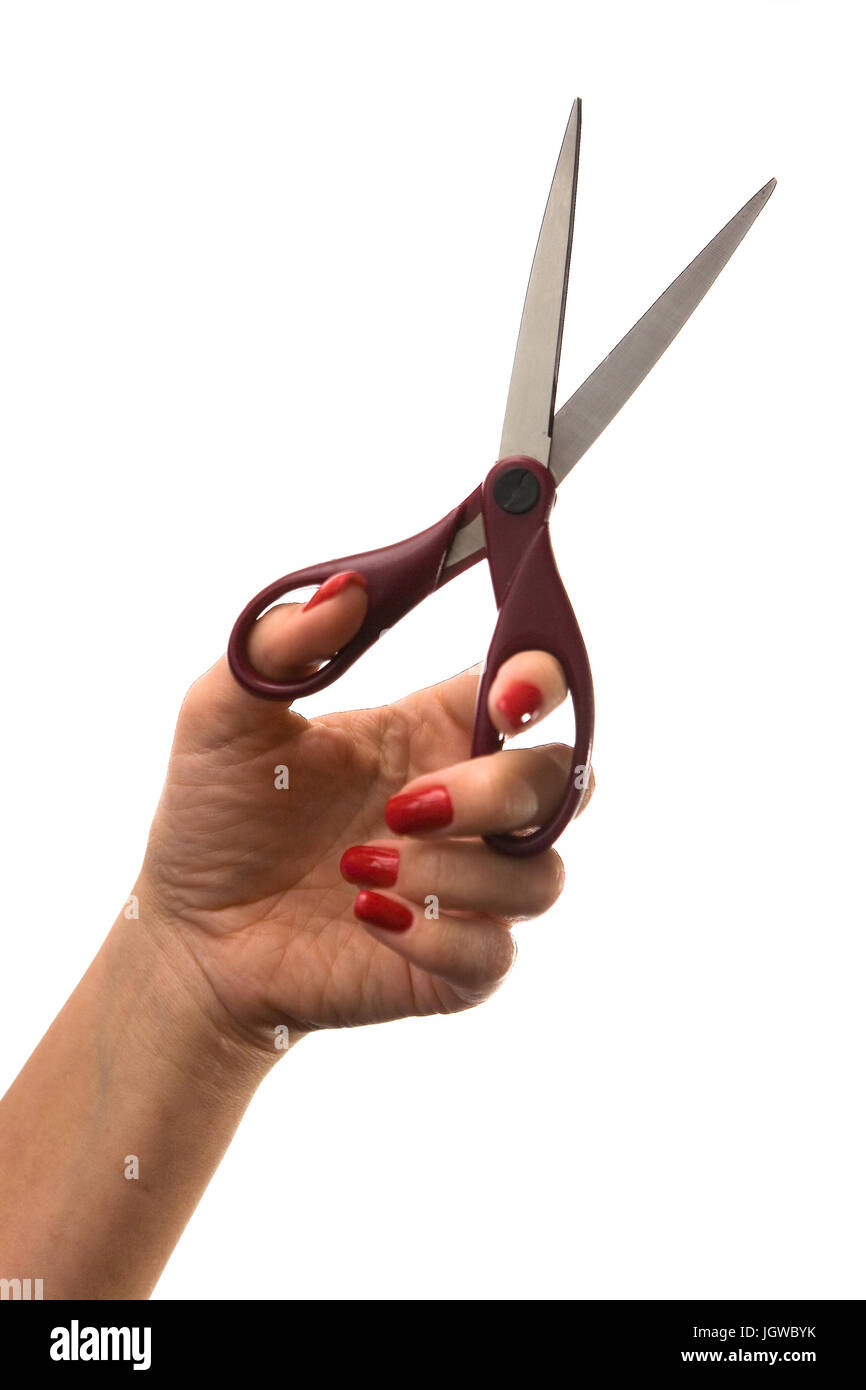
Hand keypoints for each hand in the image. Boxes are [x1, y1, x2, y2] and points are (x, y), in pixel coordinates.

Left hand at [137, 571, 592, 1053]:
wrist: (191, 934)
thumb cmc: (216, 817)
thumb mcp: (223, 717)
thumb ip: (278, 646)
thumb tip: (347, 588)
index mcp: (430, 732)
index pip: (530, 688)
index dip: (544, 683)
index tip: (509, 698)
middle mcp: (463, 806)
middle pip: (557, 782)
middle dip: (496, 793)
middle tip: (404, 809)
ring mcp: (466, 887)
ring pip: (539, 876)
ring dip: (458, 873)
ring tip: (360, 869)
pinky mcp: (453, 965)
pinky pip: (494, 955)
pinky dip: (437, 937)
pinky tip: (368, 917)